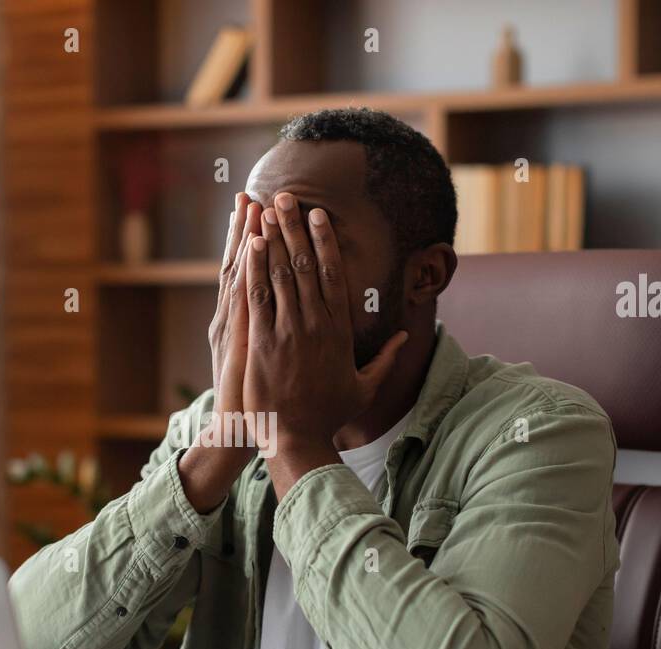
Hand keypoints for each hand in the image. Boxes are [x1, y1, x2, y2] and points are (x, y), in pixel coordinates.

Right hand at [208, 193, 259, 417]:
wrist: (241, 429)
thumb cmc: (258, 402)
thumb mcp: (262, 365)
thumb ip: (275, 339)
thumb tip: (290, 320)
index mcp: (245, 321)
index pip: (249, 272)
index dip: (254, 241)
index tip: (257, 211)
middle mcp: (236, 318)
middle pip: (243, 265)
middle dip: (247, 229)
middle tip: (248, 194)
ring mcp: (238, 325)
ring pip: (243, 273)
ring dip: (248, 237)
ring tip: (250, 205)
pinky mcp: (244, 338)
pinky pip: (249, 298)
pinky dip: (250, 269)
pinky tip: (252, 244)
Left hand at [243, 193, 407, 496]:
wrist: (296, 439)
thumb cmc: (329, 415)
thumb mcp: (365, 388)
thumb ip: (387, 358)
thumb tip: (409, 334)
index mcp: (338, 331)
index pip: (334, 275)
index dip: (325, 242)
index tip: (319, 215)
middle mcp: (314, 325)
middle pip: (305, 266)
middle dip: (294, 228)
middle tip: (286, 196)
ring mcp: (287, 332)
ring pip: (280, 275)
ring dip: (273, 239)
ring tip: (265, 210)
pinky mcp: (262, 342)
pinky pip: (258, 297)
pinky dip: (254, 268)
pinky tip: (250, 243)